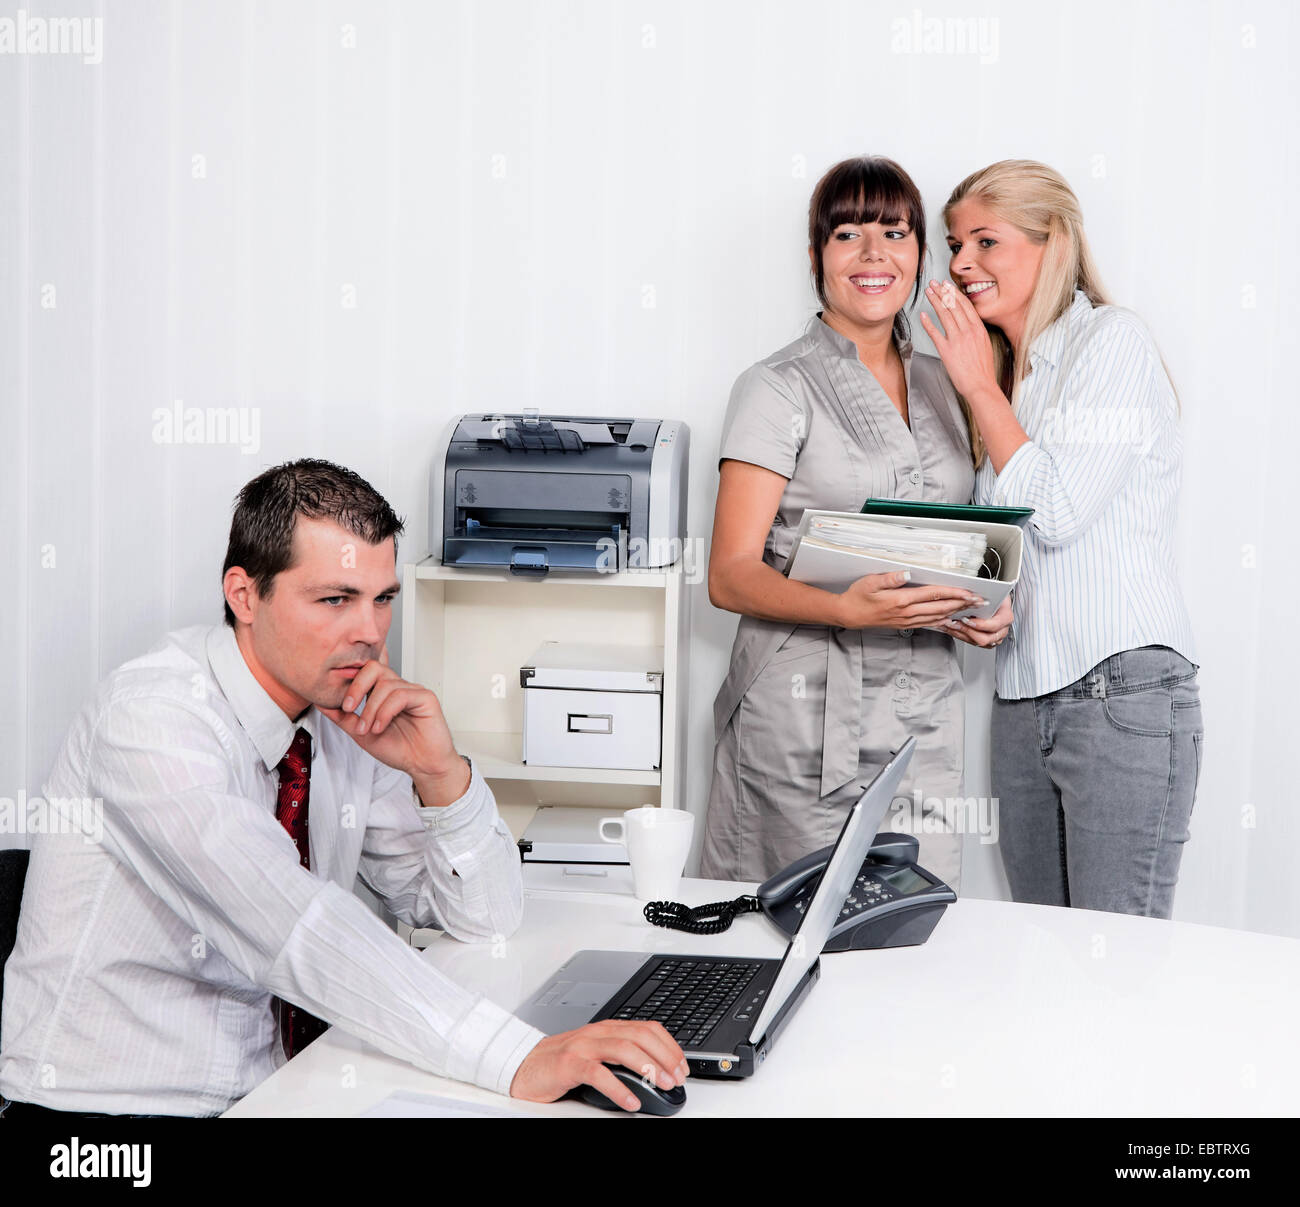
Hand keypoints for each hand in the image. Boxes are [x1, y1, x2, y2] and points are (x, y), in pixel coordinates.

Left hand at [317, 647, 467, 801]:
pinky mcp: (426, 698)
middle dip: (357, 686)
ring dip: (371, 709)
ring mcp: (413, 690)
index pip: (365, 672)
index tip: (342, 706)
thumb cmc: (400, 749)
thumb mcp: (362, 734)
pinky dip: (385, 712)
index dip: (350, 684)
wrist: (423, 765)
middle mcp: (398, 687)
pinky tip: (380, 727)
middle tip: (349, 708)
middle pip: (374, 667)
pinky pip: (400, 695)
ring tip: (368, 729)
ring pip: (385, 684)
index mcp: (384, 693)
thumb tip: (322, 704)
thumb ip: (344, 718)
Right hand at [510, 1021, 688, 1111]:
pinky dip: (619, 1088)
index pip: (647, 1028)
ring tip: (662, 1085)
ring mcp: (582, 1046)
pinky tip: (631, 1101)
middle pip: (640, 1036)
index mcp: (607, 1029)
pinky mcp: (569, 1064)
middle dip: (664, 1056)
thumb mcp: (596, 1054)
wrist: (523, 1065)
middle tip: (677, 1077)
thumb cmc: (561, 1063)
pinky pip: (598, 1073)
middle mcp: (597, 1033)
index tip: (682, 1065)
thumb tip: (655, 1072)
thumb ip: (620, 1056)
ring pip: (623, 1048)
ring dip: (648, 1067)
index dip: (669, 1045)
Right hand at [836, 570, 986, 629]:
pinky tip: (951, 619)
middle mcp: (907, 613)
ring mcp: (907, 621)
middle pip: (940, 607)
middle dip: (962, 604)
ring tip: (970, 608)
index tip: (968, 592)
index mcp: (900, 600)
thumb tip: (907, 573)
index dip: (953, 593)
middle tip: (979, 601)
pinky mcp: (906, 625)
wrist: (849, 615)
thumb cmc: (858, 597)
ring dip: (956, 612)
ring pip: (937, 617)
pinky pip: (929, 623)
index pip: (933, 595)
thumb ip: (890, 578)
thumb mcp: (870, 582)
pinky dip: (943, 621)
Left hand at [918, 279, 999, 400]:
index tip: (948, 285)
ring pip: (945, 315)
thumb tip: (969, 325)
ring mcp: (957, 340)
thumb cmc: (982, 370)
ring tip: (929, 292)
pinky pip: (935, 333)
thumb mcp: (985, 345)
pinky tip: (922, 315)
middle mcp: (968, 331)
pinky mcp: (947, 350)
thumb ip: (976, 333)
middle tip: (934, 283)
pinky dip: (928, 323)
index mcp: (978, 329)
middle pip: (954, 306)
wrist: (981, 385)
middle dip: (943, 292)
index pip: (965, 306)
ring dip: (936, 301)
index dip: (955, 293)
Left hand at [940, 594, 1012, 647]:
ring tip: (952, 626)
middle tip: (956, 623)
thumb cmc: (995, 595)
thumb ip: (982, 597)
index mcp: (1006, 617)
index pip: (994, 625)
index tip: (966, 619)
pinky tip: (953, 629)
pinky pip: (973, 643)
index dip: (980, 624)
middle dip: (968, 631)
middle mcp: (1002, 629)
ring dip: (962, 634)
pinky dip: (961, 636)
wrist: (997, 599)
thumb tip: (970, 597)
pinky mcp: (986, 640)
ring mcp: (995, 637)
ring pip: (977, 642)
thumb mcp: (993, 591)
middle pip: (985, 639)